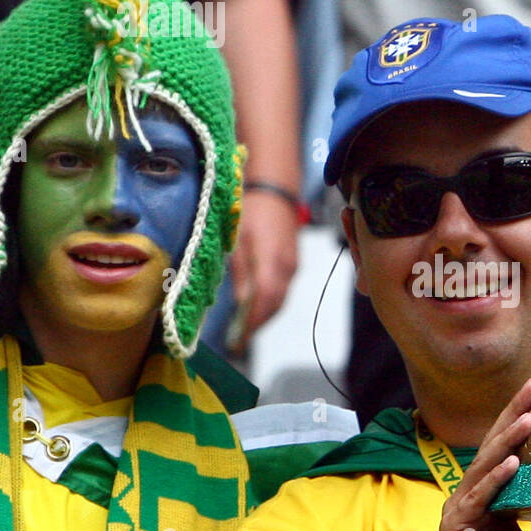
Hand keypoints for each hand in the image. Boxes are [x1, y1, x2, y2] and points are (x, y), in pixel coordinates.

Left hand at [228, 188, 299, 350]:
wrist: (276, 190)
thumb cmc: (250, 210)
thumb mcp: (237, 239)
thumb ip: (241, 272)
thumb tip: (242, 303)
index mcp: (270, 259)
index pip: (265, 299)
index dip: (254, 321)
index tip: (240, 338)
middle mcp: (286, 266)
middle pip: (275, 304)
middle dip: (258, 324)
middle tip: (239, 339)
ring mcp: (293, 265)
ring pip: (280, 299)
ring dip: (265, 315)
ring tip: (245, 328)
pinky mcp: (293, 263)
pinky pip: (283, 290)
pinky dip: (270, 303)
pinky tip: (256, 307)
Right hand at [438, 377, 530, 530]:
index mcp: (487, 489)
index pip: (504, 446)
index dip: (518, 417)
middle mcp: (471, 490)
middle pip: (493, 444)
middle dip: (512, 413)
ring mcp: (461, 504)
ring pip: (485, 464)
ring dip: (508, 440)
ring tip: (529, 418)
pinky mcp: (457, 521)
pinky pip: (480, 496)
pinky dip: (496, 478)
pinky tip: (512, 463)